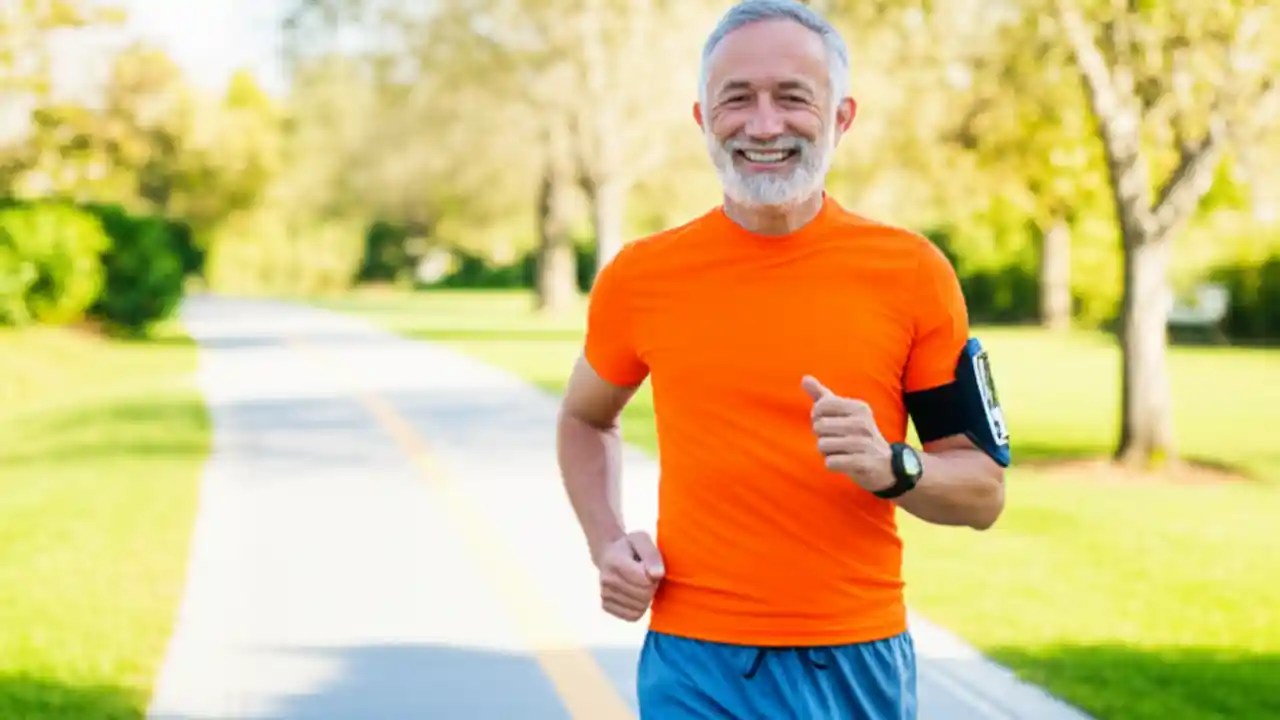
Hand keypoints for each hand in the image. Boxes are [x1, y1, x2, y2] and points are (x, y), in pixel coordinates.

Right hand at [596, 531, 664, 621]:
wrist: (608, 555)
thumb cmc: (629, 546)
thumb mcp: (642, 539)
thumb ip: (652, 554)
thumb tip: (657, 575)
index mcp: (614, 561)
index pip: (645, 580)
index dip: (654, 574)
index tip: (648, 566)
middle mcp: (607, 580)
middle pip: (644, 595)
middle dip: (652, 586)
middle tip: (647, 575)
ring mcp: (604, 594)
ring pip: (640, 607)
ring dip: (646, 597)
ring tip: (640, 584)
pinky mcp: (606, 606)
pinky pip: (632, 616)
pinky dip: (639, 608)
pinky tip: (635, 595)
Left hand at [802, 375, 893, 493]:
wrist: (885, 464)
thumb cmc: (857, 435)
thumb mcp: (843, 413)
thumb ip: (823, 396)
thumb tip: (805, 378)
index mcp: (858, 407)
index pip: (821, 406)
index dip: (817, 417)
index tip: (831, 423)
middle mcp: (862, 422)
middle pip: (819, 426)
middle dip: (822, 436)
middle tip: (838, 440)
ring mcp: (864, 443)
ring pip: (822, 445)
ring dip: (826, 452)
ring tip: (842, 451)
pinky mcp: (863, 462)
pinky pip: (830, 462)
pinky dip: (832, 464)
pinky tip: (845, 462)